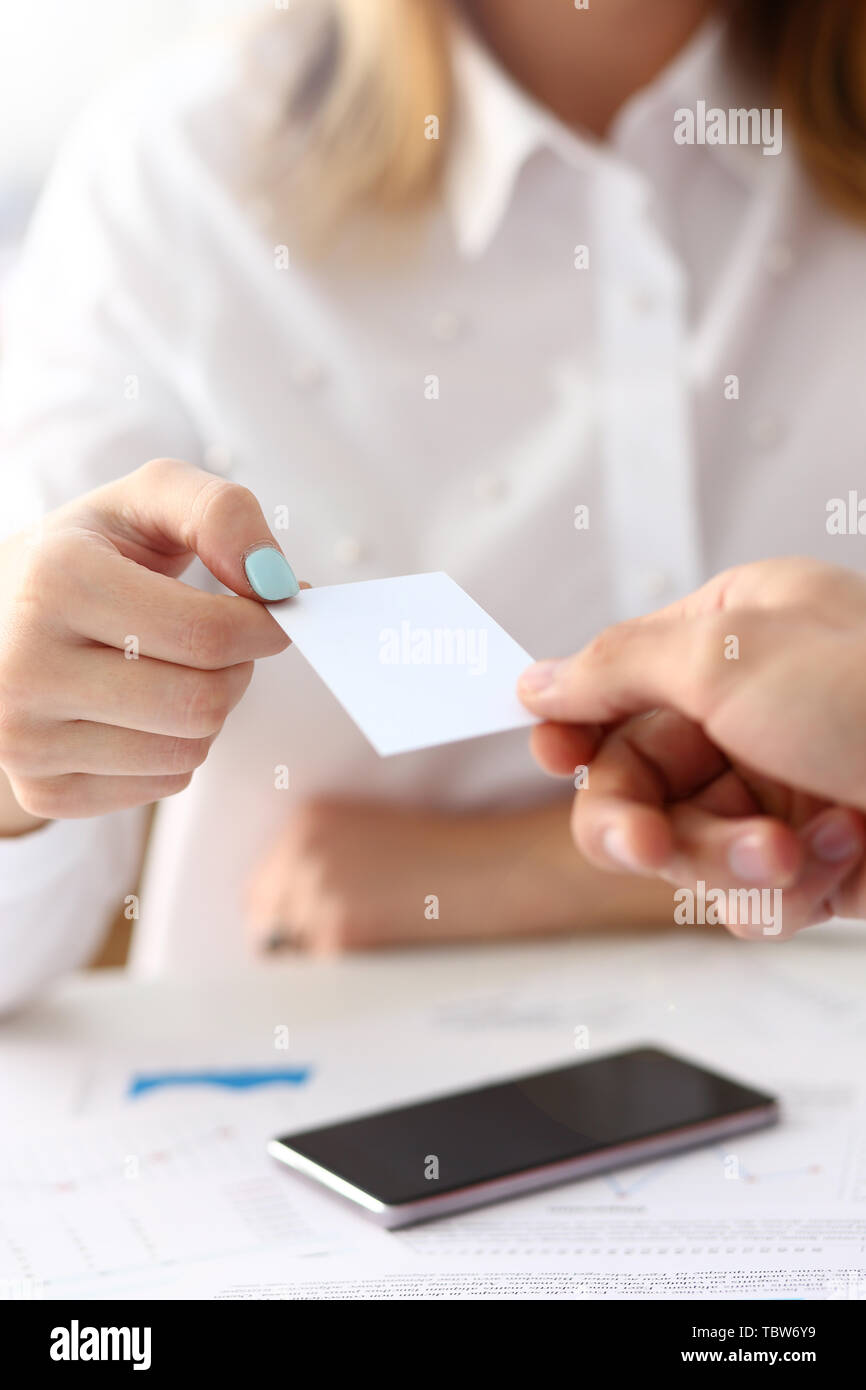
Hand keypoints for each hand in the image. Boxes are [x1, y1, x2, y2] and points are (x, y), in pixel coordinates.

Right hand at [0, 457, 295, 828]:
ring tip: (170, 668)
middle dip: (236, 669)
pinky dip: (176, 747)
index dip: (265, 625)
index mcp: (53, 582)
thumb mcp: (148, 500)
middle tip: (217, 639)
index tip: (272, 611)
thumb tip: (277, 582)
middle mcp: (23, 669)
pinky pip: (164, 785)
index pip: (208, 634)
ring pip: (188, 752)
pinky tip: (140, 708)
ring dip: (208, 710)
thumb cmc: (88, 555)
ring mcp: (24, 740)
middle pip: (202, 703)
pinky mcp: (42, 791)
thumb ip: (222, 513)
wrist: (0, 614)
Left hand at [244, 795, 632, 953]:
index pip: (261, 890)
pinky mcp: (340, 937)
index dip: (284, 920)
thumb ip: (323, 868)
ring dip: (318, 969)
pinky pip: (319, 980)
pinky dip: (342, 985)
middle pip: (266, 926)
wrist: (504, 869)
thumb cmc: (455, 857)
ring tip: (372, 963)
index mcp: (308, 822)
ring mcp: (317, 894)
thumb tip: (280, 928)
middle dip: (296, 946)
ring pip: (291, 958)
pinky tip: (382, 969)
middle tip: (341, 960)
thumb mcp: (374, 840)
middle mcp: (303, 853)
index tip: (299, 940)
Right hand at [518, 557, 865, 936]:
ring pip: (686, 854)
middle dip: (642, 823)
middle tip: (647, 846)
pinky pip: (751, 897)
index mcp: (728, 638)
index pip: (613, 686)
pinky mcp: (815, 860)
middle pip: (633, 784)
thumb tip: (537, 679)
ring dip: (735, 862)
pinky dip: (793, 887)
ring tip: (798, 849)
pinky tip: (847, 853)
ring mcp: (779, 790)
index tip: (552, 754)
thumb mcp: (731, 658)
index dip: (574, 725)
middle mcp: (748, 713)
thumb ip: (617, 668)